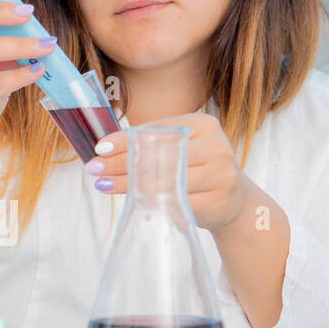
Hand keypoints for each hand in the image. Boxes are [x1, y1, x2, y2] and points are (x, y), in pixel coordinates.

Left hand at [84, 110, 251, 232]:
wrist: (233, 200)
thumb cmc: (198, 169)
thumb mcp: (181, 148)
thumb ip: (152, 144)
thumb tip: (105, 149)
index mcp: (205, 125)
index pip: (158, 130)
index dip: (126, 139)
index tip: (100, 148)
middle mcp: (216, 146)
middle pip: (159, 155)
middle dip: (122, 163)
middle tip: (95, 169)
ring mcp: (220, 175)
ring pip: (164, 180)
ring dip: (128, 184)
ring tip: (104, 184)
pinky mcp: (218, 201)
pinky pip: (176, 202)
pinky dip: (150, 202)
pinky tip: (132, 201)